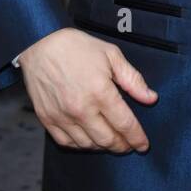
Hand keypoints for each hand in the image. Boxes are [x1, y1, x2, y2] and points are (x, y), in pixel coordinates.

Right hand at [18, 27, 157, 152]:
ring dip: (103, 147)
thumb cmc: (77, 47)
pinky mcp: (47, 118)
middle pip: (108, 140)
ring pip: (88, 144)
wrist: (40, 43)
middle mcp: (81, 108)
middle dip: (123, 146)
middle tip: (129, 145)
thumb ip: (133, 80)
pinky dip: (81, 145)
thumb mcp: (111, 55)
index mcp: (100, 92)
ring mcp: (62, 116)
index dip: (137, 138)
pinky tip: (89, 139)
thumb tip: (151, 99)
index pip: (125, 124)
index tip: (143, 145)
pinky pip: (66, 142)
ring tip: (111, 141)